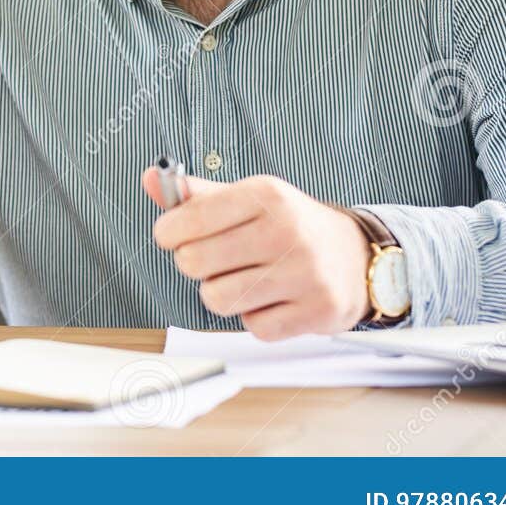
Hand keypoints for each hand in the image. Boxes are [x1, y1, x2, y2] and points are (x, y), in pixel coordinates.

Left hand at [142, 169, 369, 340]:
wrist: (355, 257)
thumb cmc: (289, 226)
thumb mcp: (249, 199)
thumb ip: (197, 194)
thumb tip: (150, 178)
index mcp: (266, 195)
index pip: (189, 219)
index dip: (168, 233)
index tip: (171, 236)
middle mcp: (286, 230)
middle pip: (194, 263)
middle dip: (195, 265)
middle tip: (212, 261)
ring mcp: (304, 273)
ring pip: (218, 299)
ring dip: (222, 294)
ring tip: (244, 279)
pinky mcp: (316, 311)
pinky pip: (254, 326)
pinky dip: (256, 317)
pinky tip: (274, 298)